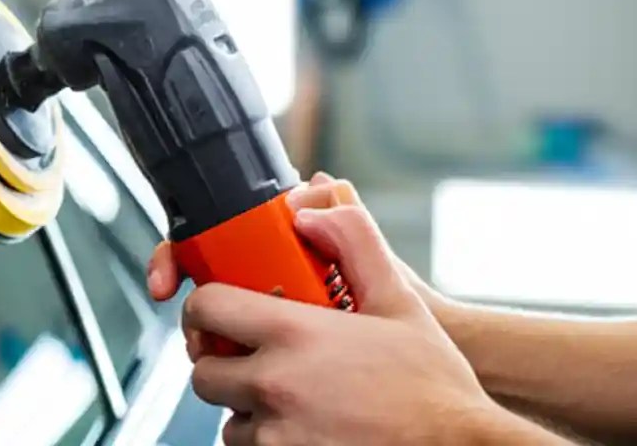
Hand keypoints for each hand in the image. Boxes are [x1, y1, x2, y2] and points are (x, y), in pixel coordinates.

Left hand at [147, 175, 534, 443]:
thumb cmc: (433, 384)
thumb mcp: (399, 302)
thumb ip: (353, 243)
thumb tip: (309, 213)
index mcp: (293, 335)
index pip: (205, 307)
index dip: (203, 308)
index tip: (215, 315)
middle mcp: (273, 386)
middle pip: (204, 372)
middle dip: (224, 365)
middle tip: (254, 362)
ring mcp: (275, 437)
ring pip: (227, 420)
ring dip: (247, 409)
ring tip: (290, 400)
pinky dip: (265, 442)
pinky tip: (303, 428)